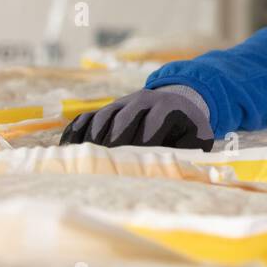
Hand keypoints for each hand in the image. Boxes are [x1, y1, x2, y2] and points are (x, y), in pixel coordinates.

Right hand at [59, 85, 213, 149]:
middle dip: (115, 142)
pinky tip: (66, 150)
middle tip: (107, 164)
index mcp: (166, 106)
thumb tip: (185, 168)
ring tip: (85, 162)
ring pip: (101, 117)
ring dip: (92, 139)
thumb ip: (195, 148)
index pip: (152, 123)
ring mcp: (120, 104)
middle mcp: (141, 101)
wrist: (177, 98)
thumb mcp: (200, 133)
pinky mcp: (105, 109)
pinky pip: (85, 118)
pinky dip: (75, 133)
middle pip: (122, 119)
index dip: (144, 142)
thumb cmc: (188, 126)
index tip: (138, 162)